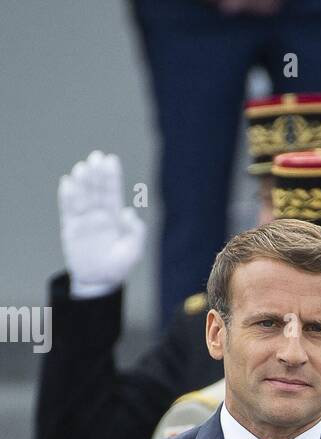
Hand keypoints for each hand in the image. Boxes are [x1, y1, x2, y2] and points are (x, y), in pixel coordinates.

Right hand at [58, 151, 145, 293]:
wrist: (99, 281)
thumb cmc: (118, 266)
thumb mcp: (133, 252)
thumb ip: (136, 233)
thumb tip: (129, 212)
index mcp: (115, 217)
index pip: (112, 192)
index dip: (111, 177)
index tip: (110, 160)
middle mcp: (99, 215)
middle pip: (96, 190)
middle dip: (96, 174)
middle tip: (95, 157)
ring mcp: (84, 220)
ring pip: (82, 196)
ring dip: (81, 182)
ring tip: (82, 168)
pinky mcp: (70, 228)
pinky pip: (68, 209)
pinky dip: (67, 196)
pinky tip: (67, 183)